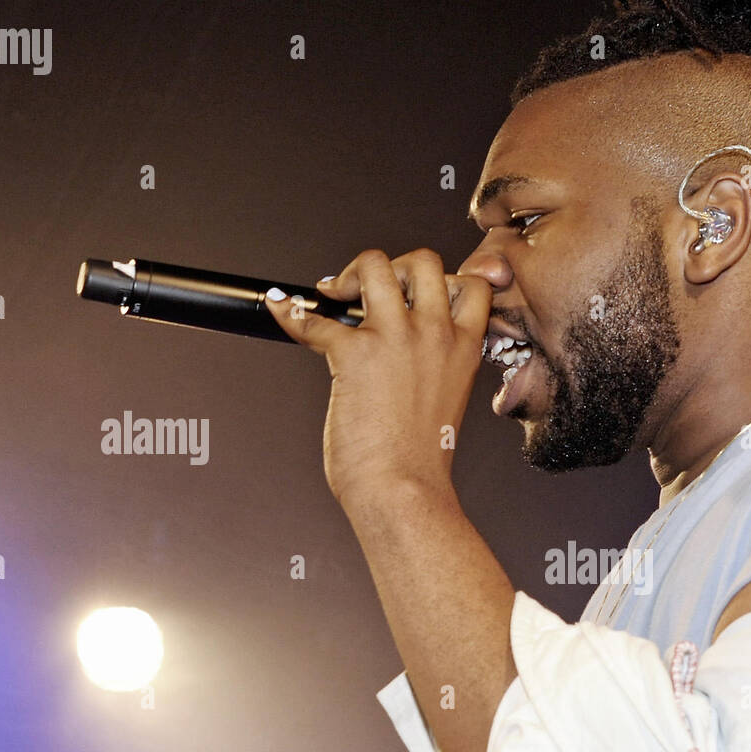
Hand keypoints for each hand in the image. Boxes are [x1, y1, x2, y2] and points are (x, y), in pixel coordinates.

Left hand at [264, 250, 491, 513]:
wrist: (403, 491)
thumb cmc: (420, 461)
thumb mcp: (447, 401)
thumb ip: (433, 365)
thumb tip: (399, 351)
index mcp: (464, 349)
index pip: (471, 285)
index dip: (443, 278)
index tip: (418, 293)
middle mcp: (434, 336)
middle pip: (423, 260)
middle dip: (394, 266)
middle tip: (371, 292)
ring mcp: (395, 339)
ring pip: (374, 265)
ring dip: (351, 274)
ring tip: (335, 296)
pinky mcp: (353, 352)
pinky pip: (311, 315)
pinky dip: (289, 311)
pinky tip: (279, 311)